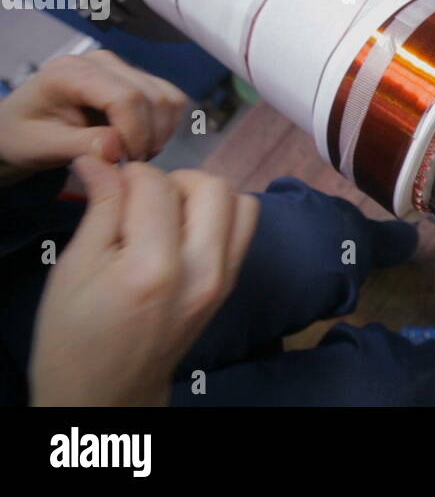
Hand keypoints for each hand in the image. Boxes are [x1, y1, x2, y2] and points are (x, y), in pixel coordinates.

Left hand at [0, 50, 185, 180]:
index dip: (136, 133)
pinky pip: (171, 100)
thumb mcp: (41, 146)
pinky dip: (165, 126)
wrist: (22, 127)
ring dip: (162, 132)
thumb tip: (117, 149)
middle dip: (151, 137)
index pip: (126, 97)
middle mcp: (102, 62)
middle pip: (154, 96)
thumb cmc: (25, 135)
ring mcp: (123, 68)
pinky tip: (142, 141)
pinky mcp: (137, 79)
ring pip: (169, 98)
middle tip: (130, 163)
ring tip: (136, 153)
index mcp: (71, 73)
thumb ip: (79, 145)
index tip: (124, 161)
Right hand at [29, 157, 259, 406]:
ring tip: (165, 215)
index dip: (128, 175)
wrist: (110, 392)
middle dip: (175, 179)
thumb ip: (100, 209)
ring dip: (204, 197)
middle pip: (213, 186)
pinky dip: (220, 216)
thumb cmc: (75, 338)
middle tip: (141, 199)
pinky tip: (182, 231)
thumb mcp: (74, 269)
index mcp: (155, 268)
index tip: (110, 186)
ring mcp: (225, 280)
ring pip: (240, 203)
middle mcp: (203, 271)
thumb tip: (104, 159)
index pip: (158, 186)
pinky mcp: (232, 284)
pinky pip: (244, 229)